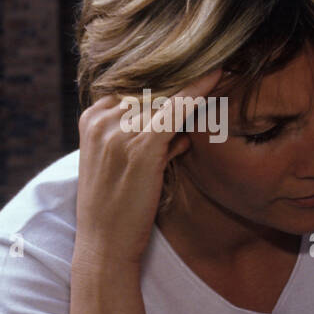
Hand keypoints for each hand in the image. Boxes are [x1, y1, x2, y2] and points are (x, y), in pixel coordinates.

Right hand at [73, 69, 222, 269]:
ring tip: (222, 75)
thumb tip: (183, 134)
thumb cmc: (120, 208)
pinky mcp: (141, 146)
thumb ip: (150, 143)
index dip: (168, 89)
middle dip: (185, 87)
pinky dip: (197, 94)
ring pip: (167, 98)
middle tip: (217, 71)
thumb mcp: (129, 166)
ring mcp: (119, 131)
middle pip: (152, 90)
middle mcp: (102, 119)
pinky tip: (217, 77)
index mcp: (92, 119)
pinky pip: (176, 111)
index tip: (198, 74)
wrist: (105, 243)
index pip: (136, 89)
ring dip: (195, 92)